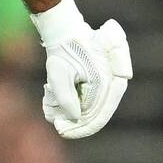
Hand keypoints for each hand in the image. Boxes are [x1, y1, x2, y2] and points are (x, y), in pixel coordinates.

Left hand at [31, 0, 131, 139]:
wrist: (64, 30)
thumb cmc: (63, 48)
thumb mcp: (58, 72)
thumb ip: (66, 96)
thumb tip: (74, 117)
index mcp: (109, 81)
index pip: (100, 112)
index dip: (84, 126)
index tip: (65, 132)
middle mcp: (112, 84)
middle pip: (96, 113)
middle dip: (76, 123)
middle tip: (59, 128)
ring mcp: (105, 82)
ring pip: (88, 107)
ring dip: (69, 112)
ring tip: (50, 108)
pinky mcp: (94, 81)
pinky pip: (84, 99)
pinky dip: (68, 102)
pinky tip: (50, 100)